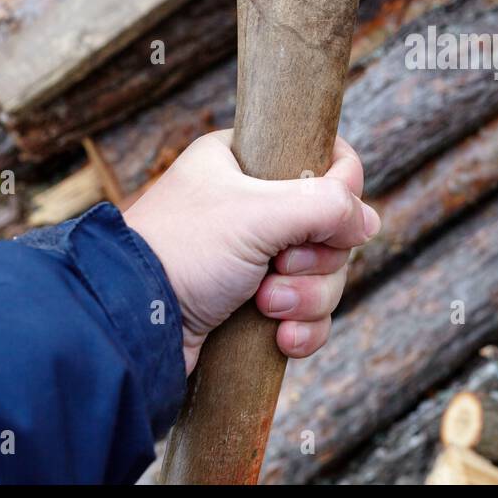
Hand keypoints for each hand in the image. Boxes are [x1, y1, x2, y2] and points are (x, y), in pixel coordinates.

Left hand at [123, 131, 379, 373]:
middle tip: (279, 268)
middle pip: (332, 227)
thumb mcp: (257, 213)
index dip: (340, 191)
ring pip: (325, 275)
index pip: (326, 159)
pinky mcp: (253, 305)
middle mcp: (252, 205)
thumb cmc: (181, 254)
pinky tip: (279, 338)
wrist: (129, 329)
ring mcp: (254, 257)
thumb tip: (368, 221)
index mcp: (245, 161)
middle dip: (316, 262)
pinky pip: (309, 314)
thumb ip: (325, 204)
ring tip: (267, 307)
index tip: (329, 217)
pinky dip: (302, 328)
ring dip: (307, 298)